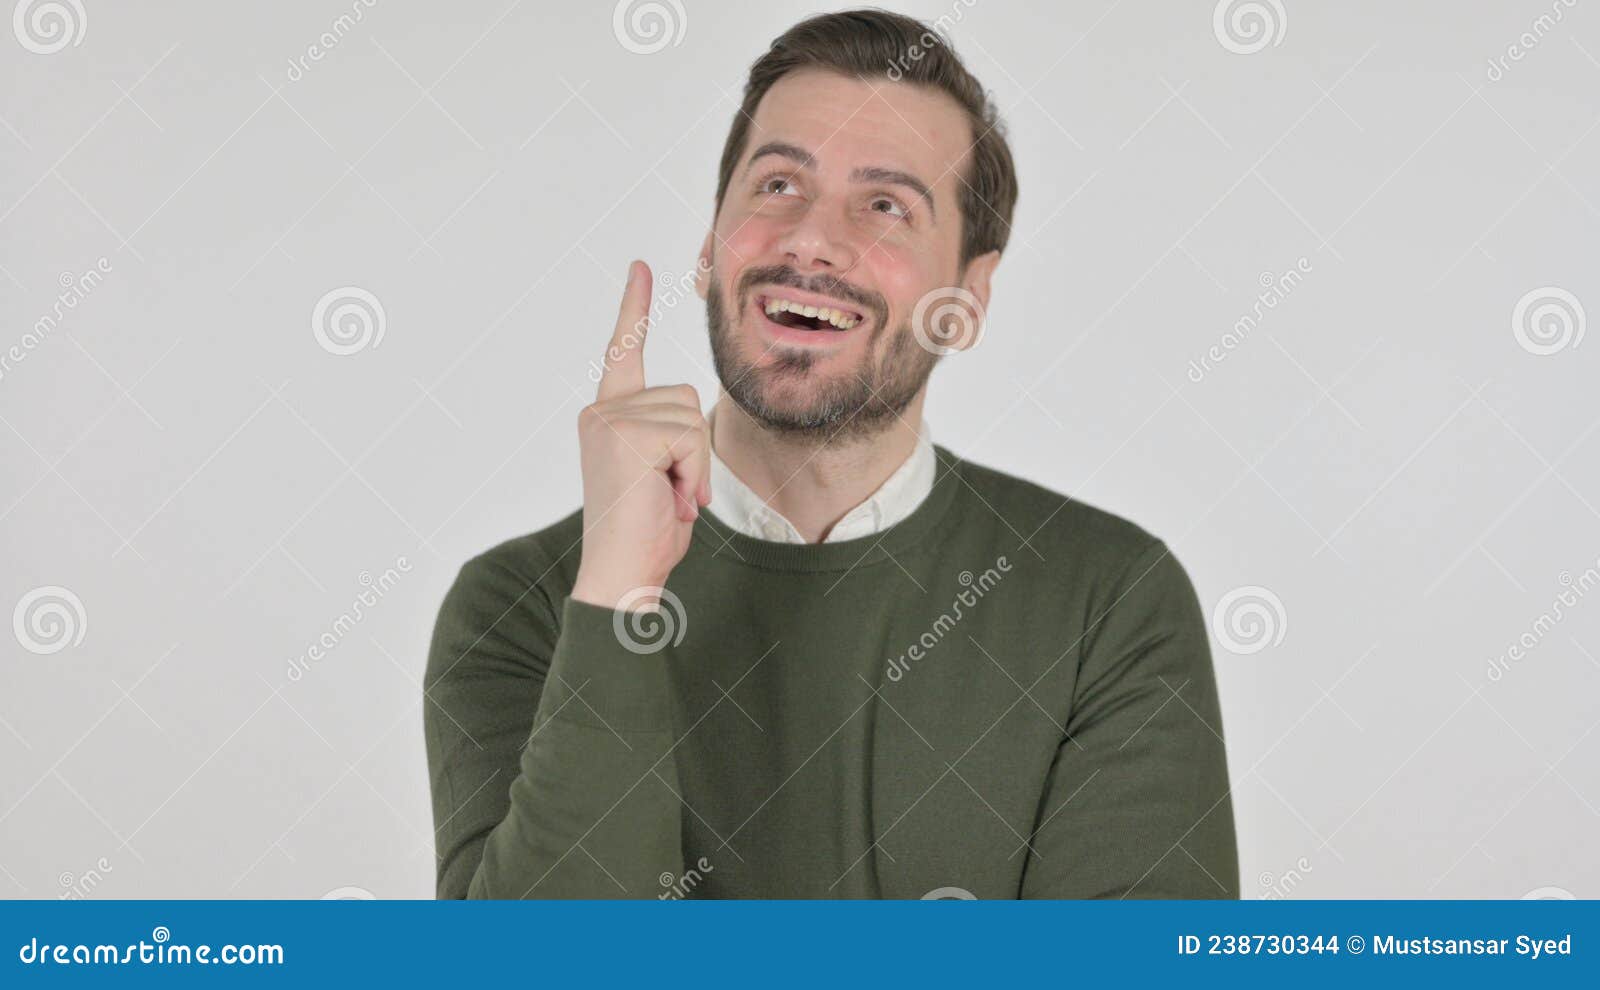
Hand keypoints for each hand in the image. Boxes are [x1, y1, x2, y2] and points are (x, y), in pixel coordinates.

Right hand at [571, 260, 711, 611]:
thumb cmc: (648, 535)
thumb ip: (669, 439)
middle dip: (694, 450)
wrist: (623, 576)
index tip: (641, 267)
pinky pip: (691, 439)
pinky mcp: (626, 435)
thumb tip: (689, 424)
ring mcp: (609, 420)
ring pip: (692, 416)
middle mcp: (601, 411)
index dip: (633, 308)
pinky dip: (692, 474)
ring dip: (694, 465)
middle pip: (686, 395)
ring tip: (665, 497)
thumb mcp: (664, 474)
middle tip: (668, 492)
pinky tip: (667, 499)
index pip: (623, 352)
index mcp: (608, 416)